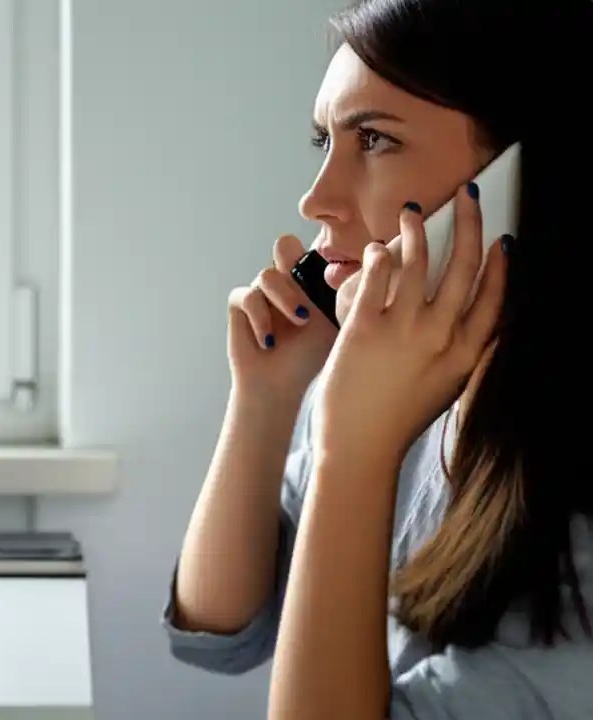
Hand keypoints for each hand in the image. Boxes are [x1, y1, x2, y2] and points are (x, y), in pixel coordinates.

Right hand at [227, 234, 337, 403]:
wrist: (282, 392)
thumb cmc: (314, 363)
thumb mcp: (340, 326)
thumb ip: (350, 296)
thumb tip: (372, 271)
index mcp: (311, 283)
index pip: (313, 251)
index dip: (320, 251)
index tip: (334, 269)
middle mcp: (284, 284)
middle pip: (285, 247)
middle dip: (292, 257)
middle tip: (306, 275)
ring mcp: (261, 294)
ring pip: (267, 274)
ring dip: (284, 296)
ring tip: (300, 320)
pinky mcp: (240, 307)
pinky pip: (246, 296)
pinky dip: (259, 316)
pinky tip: (270, 341)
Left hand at [312, 186, 507, 465]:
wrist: (358, 449)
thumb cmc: (394, 421)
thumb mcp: (442, 388)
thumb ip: (456, 354)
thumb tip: (469, 323)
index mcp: (464, 357)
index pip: (495, 300)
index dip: (502, 267)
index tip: (503, 240)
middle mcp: (439, 340)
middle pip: (464, 269)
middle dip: (468, 225)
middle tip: (465, 197)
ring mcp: (402, 333)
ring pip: (419, 264)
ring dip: (417, 231)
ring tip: (411, 212)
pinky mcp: (364, 331)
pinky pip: (376, 279)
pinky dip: (378, 257)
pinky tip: (375, 248)